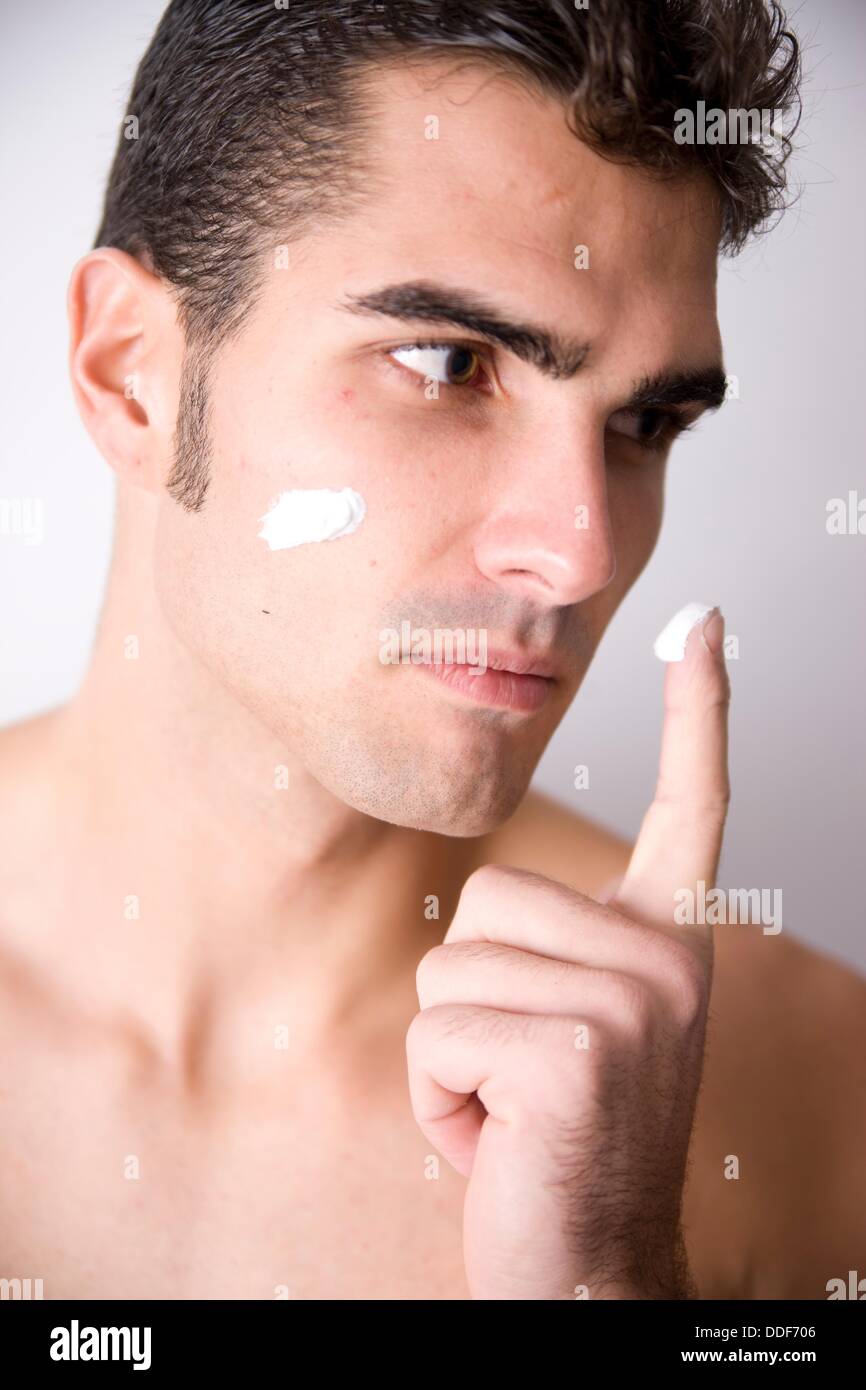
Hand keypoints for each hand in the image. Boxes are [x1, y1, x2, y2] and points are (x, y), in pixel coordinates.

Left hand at [406, 608, 729, 1299]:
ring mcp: (631, 1002)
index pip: (692, 807)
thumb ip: (558, 951)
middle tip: (526, 1074)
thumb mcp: (577, 1023)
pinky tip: (497, 1138)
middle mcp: (666, 959)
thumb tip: (506, 912)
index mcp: (669, 940)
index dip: (700, 712)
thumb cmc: (561, 1138)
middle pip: (487, 900)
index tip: (703, 624)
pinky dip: (438, 1099)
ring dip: (453, 1051)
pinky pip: (437, 1032)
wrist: (585, 1263)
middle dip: (473, 994)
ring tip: (513, 1106)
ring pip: (451, 965)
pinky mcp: (574, 1051)